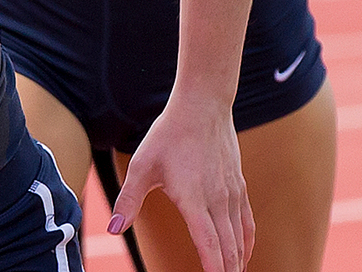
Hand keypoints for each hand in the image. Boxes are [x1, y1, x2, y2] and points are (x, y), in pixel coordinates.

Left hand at [110, 101, 252, 271]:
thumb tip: (115, 228)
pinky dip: (247, 242)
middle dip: (227, 270)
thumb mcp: (142, 166)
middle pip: (228, 247)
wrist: (202, 106)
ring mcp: (232, 193)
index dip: (213, 268)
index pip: (208, 244)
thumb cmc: (168, 135)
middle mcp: (218, 200)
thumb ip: (129, 200)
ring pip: (240, 237)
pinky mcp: (238, 186)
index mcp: (194, 199)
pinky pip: (247, 222)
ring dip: (238, 260)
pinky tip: (243, 253)